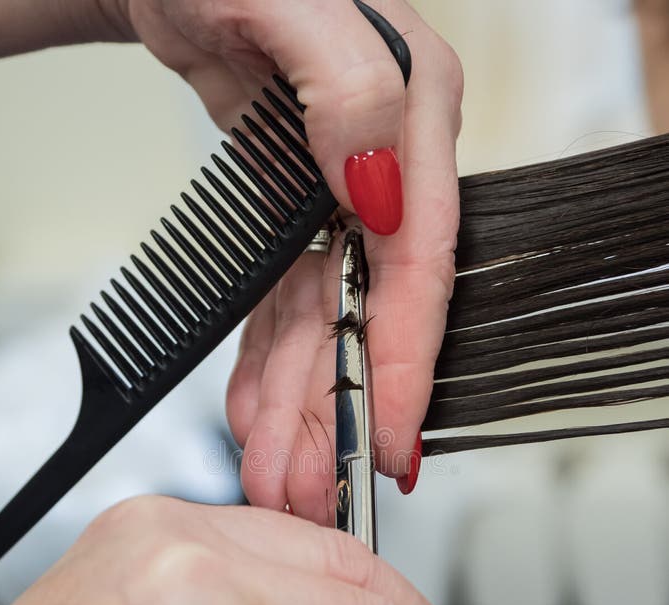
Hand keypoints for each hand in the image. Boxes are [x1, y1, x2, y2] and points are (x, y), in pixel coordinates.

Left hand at [100, 0, 462, 520]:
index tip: (385, 437)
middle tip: (312, 483)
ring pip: (323, 320)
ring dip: (299, 402)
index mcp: (413, 113)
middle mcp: (385, 162)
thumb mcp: (290, 1)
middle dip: (337, 407)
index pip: (421, 264)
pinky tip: (258, 412)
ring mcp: (337, 189)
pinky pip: (284, 300)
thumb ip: (356, 94)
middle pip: (369, 312)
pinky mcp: (294, 207)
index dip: (403, 362)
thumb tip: (387, 195)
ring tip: (278, 469)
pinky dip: (269, 361)